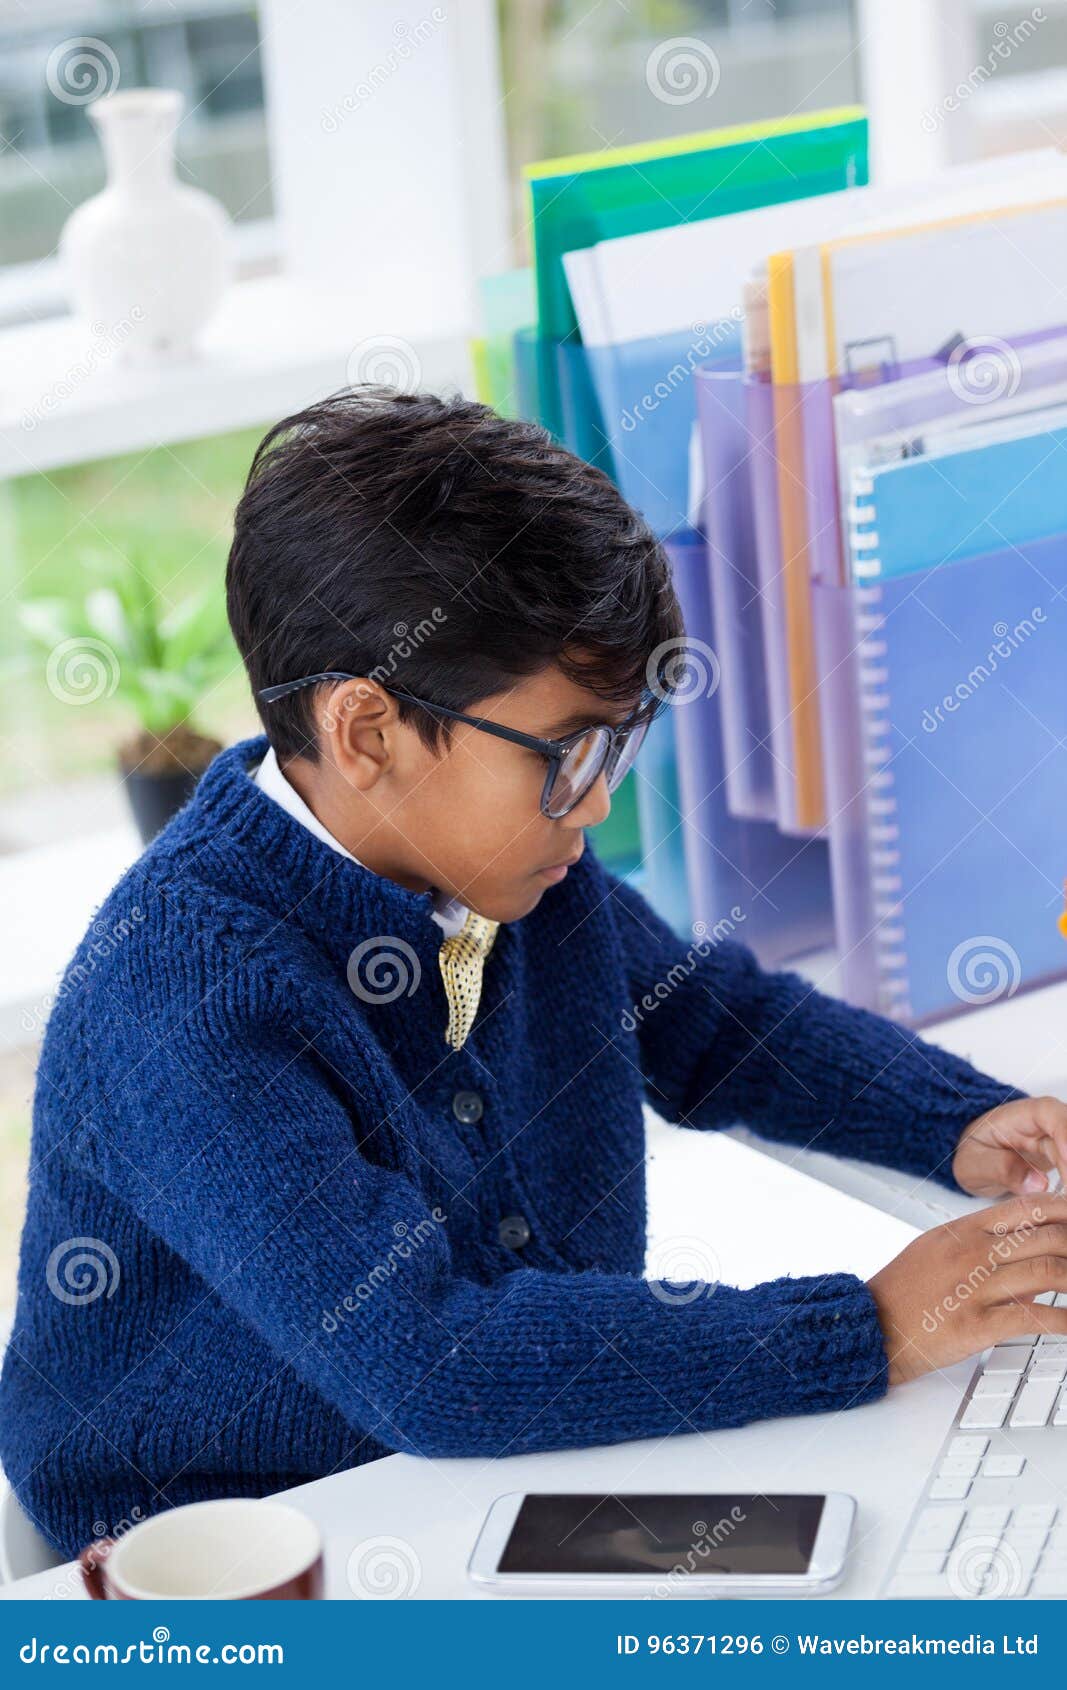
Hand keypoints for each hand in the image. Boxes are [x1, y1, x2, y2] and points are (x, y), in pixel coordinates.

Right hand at [867, 1193, 1066, 1384]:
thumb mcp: (935, 1248)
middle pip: (1045, 1238)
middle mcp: (972, 1253)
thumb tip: (1019, 1241)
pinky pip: (1032, 1319)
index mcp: (962, 1230)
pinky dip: (1064, 1322)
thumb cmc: (903, 1290)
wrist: (872, 1325)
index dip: (1064, 1211)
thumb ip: (977, 1240)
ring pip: (1046, 1272)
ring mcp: (974, 1288)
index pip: (1027, 1209)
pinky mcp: (976, 1325)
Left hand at [952, 1095, 1066, 1198]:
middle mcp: (1044, 1124)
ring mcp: (1056, 1141)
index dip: (1064, 1132)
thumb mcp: (973, 1164)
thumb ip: (1000, 1168)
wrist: (976, 1158)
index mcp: (1018, 1115)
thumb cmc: (973, 1153)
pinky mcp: (1063, 1159)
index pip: (1048, 1112)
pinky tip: (1065, 1202)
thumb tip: (1039, 1183)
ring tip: (1065, 1202)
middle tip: (1066, 1195)